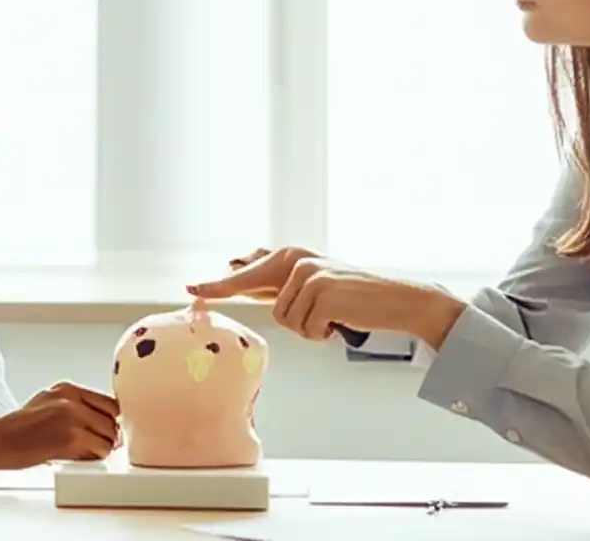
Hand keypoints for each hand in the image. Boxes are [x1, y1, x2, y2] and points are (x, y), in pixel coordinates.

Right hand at [0, 381, 119, 467]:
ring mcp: (72, 417)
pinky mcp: (71, 438)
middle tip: (102, 444)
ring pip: (110, 434)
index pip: (107, 400)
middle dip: (109, 433)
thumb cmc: (18, 429)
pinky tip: (82, 457)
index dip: (110, 418)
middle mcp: (71, 399)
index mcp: (67, 389)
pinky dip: (96, 457)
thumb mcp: (47, 404)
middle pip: (112, 417)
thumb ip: (72, 406)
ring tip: (89, 452)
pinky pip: (100, 449)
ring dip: (104, 447)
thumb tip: (99, 419)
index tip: (107, 428)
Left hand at [187, 246, 465, 347]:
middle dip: (224, 288)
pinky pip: (305, 328)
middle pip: (252, 286)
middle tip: (191, 289)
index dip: (221, 282)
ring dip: (307, 327)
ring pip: (284, 319)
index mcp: (294, 256)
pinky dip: (321, 333)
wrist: (398, 300)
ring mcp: (308, 274)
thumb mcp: (315, 283)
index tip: (192, 288)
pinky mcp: (322, 292)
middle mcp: (297, 260)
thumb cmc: (355, 297)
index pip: (251, 270)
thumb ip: (283, 279)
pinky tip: (339, 322)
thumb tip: (245, 268)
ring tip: (331, 318)